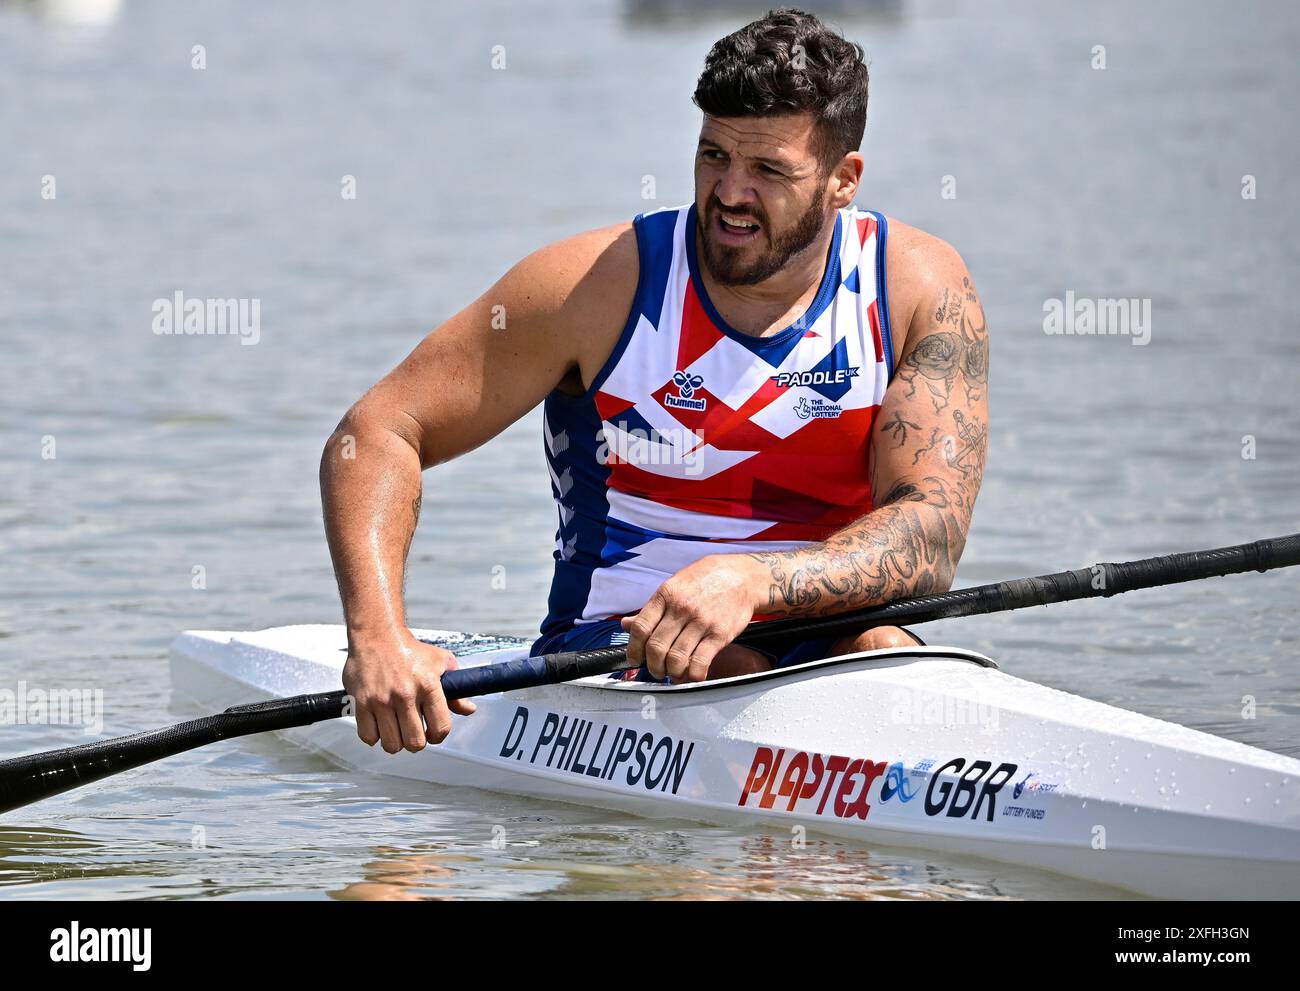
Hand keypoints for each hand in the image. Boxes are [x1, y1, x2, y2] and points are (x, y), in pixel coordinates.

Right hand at [342, 634, 476, 752]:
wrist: (378, 635)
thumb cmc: (410, 650)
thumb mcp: (440, 663)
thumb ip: (456, 691)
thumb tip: (469, 709)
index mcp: (428, 686)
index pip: (440, 728)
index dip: (438, 736)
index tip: (433, 734)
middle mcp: (405, 695)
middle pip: (415, 742)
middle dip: (416, 743)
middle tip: (413, 733)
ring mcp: (382, 700)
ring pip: (392, 744)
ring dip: (396, 742)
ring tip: (396, 730)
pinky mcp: (362, 702)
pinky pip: (369, 736)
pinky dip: (374, 737)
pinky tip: (380, 725)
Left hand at [620, 554, 759, 682]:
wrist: (743, 576)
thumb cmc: (707, 579)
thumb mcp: (675, 585)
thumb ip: (652, 608)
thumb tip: (627, 624)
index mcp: (666, 594)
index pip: (641, 627)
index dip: (633, 649)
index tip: (634, 659)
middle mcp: (682, 608)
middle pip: (656, 647)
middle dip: (652, 666)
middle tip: (656, 670)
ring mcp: (701, 622)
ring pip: (676, 659)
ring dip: (671, 673)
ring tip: (673, 673)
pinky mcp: (719, 635)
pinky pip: (700, 663)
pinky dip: (693, 676)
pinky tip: (692, 675)